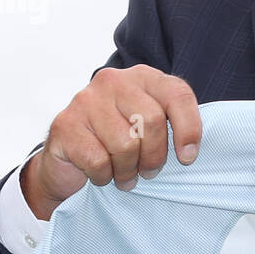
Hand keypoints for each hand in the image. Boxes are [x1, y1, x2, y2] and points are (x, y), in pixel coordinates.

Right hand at [21, 65, 201, 221]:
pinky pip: (99, 160)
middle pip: (151, 121)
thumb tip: (189, 151)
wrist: (66, 161)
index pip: (177, 94)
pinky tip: (102, 174)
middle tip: (148, 171)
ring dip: (128, 170)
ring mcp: (86, 100)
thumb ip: (171, 128)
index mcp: (143, 77)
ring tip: (124, 175)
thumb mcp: (150, 130)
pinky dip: (104, 176)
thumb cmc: (117, 144)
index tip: (187, 158)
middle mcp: (113, 81)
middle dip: (154, 156)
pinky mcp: (65, 124)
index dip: (189, 129)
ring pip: (125, 144)